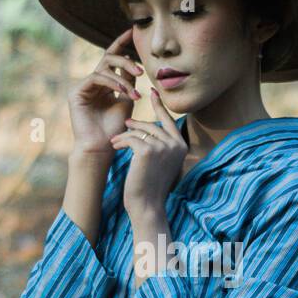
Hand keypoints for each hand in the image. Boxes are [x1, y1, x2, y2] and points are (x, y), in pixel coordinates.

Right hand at [67, 28, 143, 157]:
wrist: (103, 146)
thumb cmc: (116, 128)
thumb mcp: (127, 100)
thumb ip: (129, 82)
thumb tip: (135, 65)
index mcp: (105, 83)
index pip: (112, 58)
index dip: (121, 43)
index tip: (132, 32)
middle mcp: (93, 82)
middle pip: (108, 58)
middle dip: (126, 61)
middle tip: (140, 71)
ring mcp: (83, 86)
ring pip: (104, 68)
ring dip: (122, 77)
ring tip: (133, 92)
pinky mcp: (76, 92)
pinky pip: (96, 77)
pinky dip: (111, 82)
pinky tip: (122, 91)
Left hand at [113, 88, 188, 223]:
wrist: (147, 205)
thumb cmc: (151, 186)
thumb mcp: (161, 163)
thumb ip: (161, 145)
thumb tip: (149, 128)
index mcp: (182, 146)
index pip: (169, 121)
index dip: (160, 106)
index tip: (152, 92)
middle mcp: (175, 145)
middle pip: (152, 125)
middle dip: (136, 125)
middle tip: (125, 125)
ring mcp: (163, 147)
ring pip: (139, 131)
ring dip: (125, 135)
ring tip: (116, 141)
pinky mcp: (147, 151)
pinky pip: (131, 138)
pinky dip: (121, 141)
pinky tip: (115, 146)